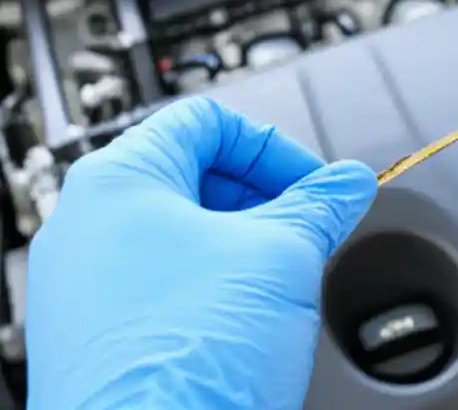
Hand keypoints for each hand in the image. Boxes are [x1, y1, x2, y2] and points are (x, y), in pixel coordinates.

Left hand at [26, 97, 376, 408]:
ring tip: (281, 282)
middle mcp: (87, 224)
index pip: (208, 120)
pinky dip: (215, 288)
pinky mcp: (98, 335)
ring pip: (183, 233)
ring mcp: (85, 284)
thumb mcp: (285, 256)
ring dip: (245, 246)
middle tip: (308, 232)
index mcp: (119, 180)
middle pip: (196, 174)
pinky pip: (163, 284)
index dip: (276, 147)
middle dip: (266, 199)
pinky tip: (247, 322)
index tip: (316, 186)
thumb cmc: (187, 358)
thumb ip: (323, 204)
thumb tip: (351, 182)